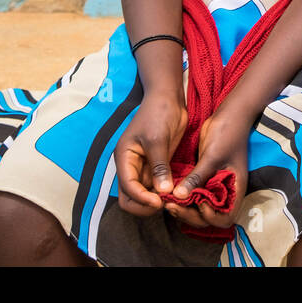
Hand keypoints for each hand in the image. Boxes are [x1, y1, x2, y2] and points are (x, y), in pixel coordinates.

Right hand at [115, 90, 187, 216]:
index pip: (127, 187)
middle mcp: (131, 165)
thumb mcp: (158, 139)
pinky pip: (157, 186)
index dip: (142, 198)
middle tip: (166, 203)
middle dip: (145, 205)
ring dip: (156, 200)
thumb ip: (159, 166)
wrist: (168, 98)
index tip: (160, 201)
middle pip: (130, 197)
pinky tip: (177, 192)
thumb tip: (162, 192)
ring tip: (173, 199)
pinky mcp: (157, 166)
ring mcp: (143, 167)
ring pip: (144, 194)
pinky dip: (164, 192)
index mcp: (124, 158)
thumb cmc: (159, 113)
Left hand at [162, 110, 250, 230]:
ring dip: (184, 207)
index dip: (210, 217)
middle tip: (170, 205)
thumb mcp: (212, 156)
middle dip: (190, 214)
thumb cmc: (228, 134)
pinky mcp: (206, 177)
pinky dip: (184, 196)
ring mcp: (216, 184)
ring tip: (167, 200)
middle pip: (208, 217)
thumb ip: (197, 177)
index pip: (224, 218)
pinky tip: (171, 191)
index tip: (197, 204)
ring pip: (199, 207)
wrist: (230, 113)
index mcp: (235, 189)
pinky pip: (195, 193)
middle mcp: (226, 191)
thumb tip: (178, 196)